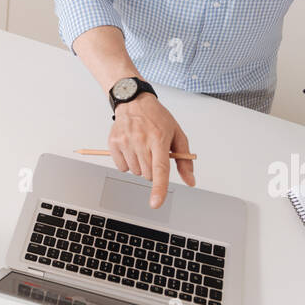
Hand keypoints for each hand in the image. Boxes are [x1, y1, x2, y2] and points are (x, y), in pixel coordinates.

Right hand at [108, 93, 194, 208]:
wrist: (134, 101)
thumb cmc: (157, 117)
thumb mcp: (177, 134)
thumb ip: (184, 160)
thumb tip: (190, 181)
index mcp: (159, 139)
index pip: (160, 169)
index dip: (159, 188)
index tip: (156, 203)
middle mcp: (141, 140)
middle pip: (148, 174)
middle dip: (153, 169)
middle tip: (153, 152)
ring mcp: (126, 141)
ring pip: (136, 172)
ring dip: (140, 165)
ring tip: (141, 147)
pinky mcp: (114, 142)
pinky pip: (121, 167)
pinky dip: (127, 163)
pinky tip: (130, 147)